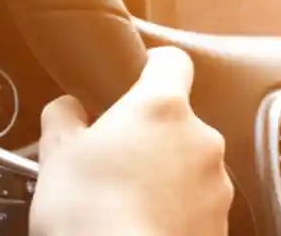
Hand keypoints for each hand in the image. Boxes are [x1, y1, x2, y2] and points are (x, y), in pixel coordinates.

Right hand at [30, 47, 231, 235]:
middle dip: (150, 135)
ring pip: (189, 165)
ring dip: (165, 174)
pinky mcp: (222, 225)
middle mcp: (200, 139)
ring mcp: (217, 185)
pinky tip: (142, 224)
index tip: (134, 77)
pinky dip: (175, 210)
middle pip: (177, 120)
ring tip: (125, 200)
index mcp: (160, 107)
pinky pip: (197, 205)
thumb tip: (68, 109)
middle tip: (113, 158)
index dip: (151, 66)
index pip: (172, 61)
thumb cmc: (88, 212)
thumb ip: (65, 116)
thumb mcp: (57, 153)